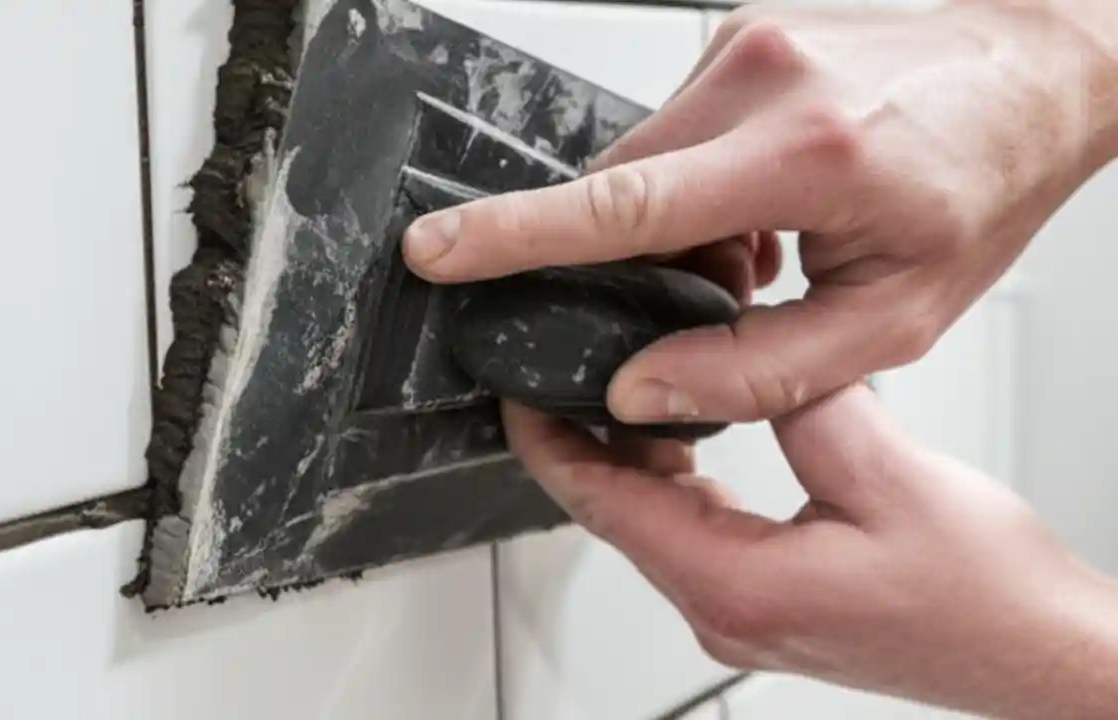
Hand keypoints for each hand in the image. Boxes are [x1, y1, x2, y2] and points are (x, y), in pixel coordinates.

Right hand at [404, 0, 1117, 422]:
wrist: (1032, 72)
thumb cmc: (980, 185)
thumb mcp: (892, 317)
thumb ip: (756, 369)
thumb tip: (642, 390)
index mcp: (803, 155)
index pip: (619, 207)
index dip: (511, 235)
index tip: (435, 250)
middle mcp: (761, 79)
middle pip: (617, 185)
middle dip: (633, 253)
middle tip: (726, 281)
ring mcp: (745, 42)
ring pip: (642, 157)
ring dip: (674, 215)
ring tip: (763, 239)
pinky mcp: (741, 31)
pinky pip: (673, 123)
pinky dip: (697, 175)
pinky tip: (766, 195)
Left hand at [504, 389, 1117, 718]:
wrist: (1036, 651)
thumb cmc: (984, 597)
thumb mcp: (888, 476)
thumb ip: (803, 404)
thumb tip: (750, 354)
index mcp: (734, 585)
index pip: (601, 505)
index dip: (546, 442)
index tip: (516, 390)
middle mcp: (723, 609)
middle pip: (613, 513)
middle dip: (576, 438)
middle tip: (555, 366)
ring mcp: (741, 609)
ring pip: (650, 521)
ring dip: (626, 455)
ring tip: (609, 382)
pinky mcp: (766, 597)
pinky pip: (692, 529)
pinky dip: (673, 477)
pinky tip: (682, 432)